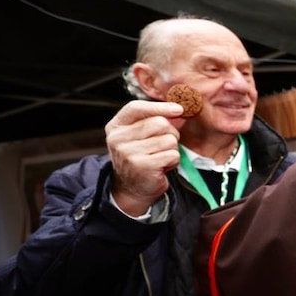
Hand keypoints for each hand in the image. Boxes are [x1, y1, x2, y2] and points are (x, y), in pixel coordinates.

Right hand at [105, 100, 185, 216]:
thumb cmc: (140, 158)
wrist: (131, 189)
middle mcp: (118, 138)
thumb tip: (180, 110)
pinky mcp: (143, 166)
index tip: (178, 109)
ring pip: (169, 140)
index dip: (159, 106)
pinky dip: (173, 161)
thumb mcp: (141, 136)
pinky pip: (172, 155)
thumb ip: (156, 120)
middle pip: (159, 123)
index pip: (135, 107)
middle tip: (163, 146)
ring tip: (159, 157)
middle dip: (170, 133)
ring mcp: (129, 152)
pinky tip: (161, 166)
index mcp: (116, 127)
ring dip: (171, 149)